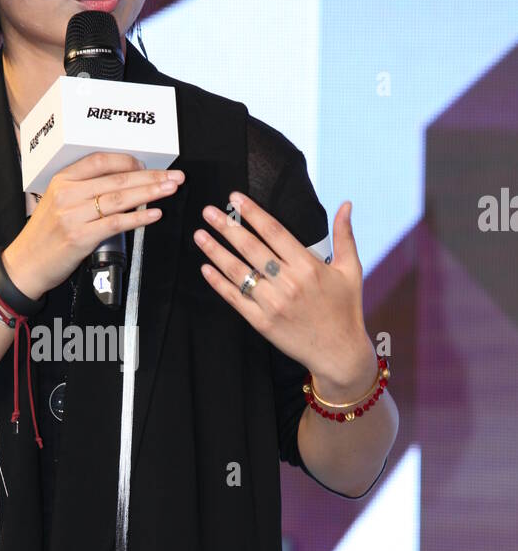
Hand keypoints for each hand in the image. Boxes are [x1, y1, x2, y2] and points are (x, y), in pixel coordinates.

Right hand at [3, 153, 184, 298]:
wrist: (25, 265)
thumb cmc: (44, 236)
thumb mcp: (58, 203)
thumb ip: (84, 191)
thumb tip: (124, 184)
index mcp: (61, 180)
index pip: (100, 161)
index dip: (128, 161)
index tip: (150, 166)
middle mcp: (67, 194)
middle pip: (116, 179)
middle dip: (150, 177)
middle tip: (174, 176)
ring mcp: (73, 215)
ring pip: (119, 199)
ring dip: (150, 193)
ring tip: (170, 190)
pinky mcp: (80, 237)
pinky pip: (116, 223)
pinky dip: (138, 218)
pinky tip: (155, 214)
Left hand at [193, 193, 374, 390]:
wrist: (339, 353)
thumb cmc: (346, 310)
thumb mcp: (351, 270)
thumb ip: (345, 236)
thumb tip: (346, 204)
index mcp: (309, 266)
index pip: (274, 232)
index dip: (252, 213)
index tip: (235, 198)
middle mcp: (289, 283)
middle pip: (251, 248)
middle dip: (227, 226)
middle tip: (208, 211)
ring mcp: (273, 303)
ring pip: (239, 272)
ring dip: (216, 251)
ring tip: (200, 235)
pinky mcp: (262, 322)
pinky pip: (236, 298)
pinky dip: (219, 283)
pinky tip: (206, 268)